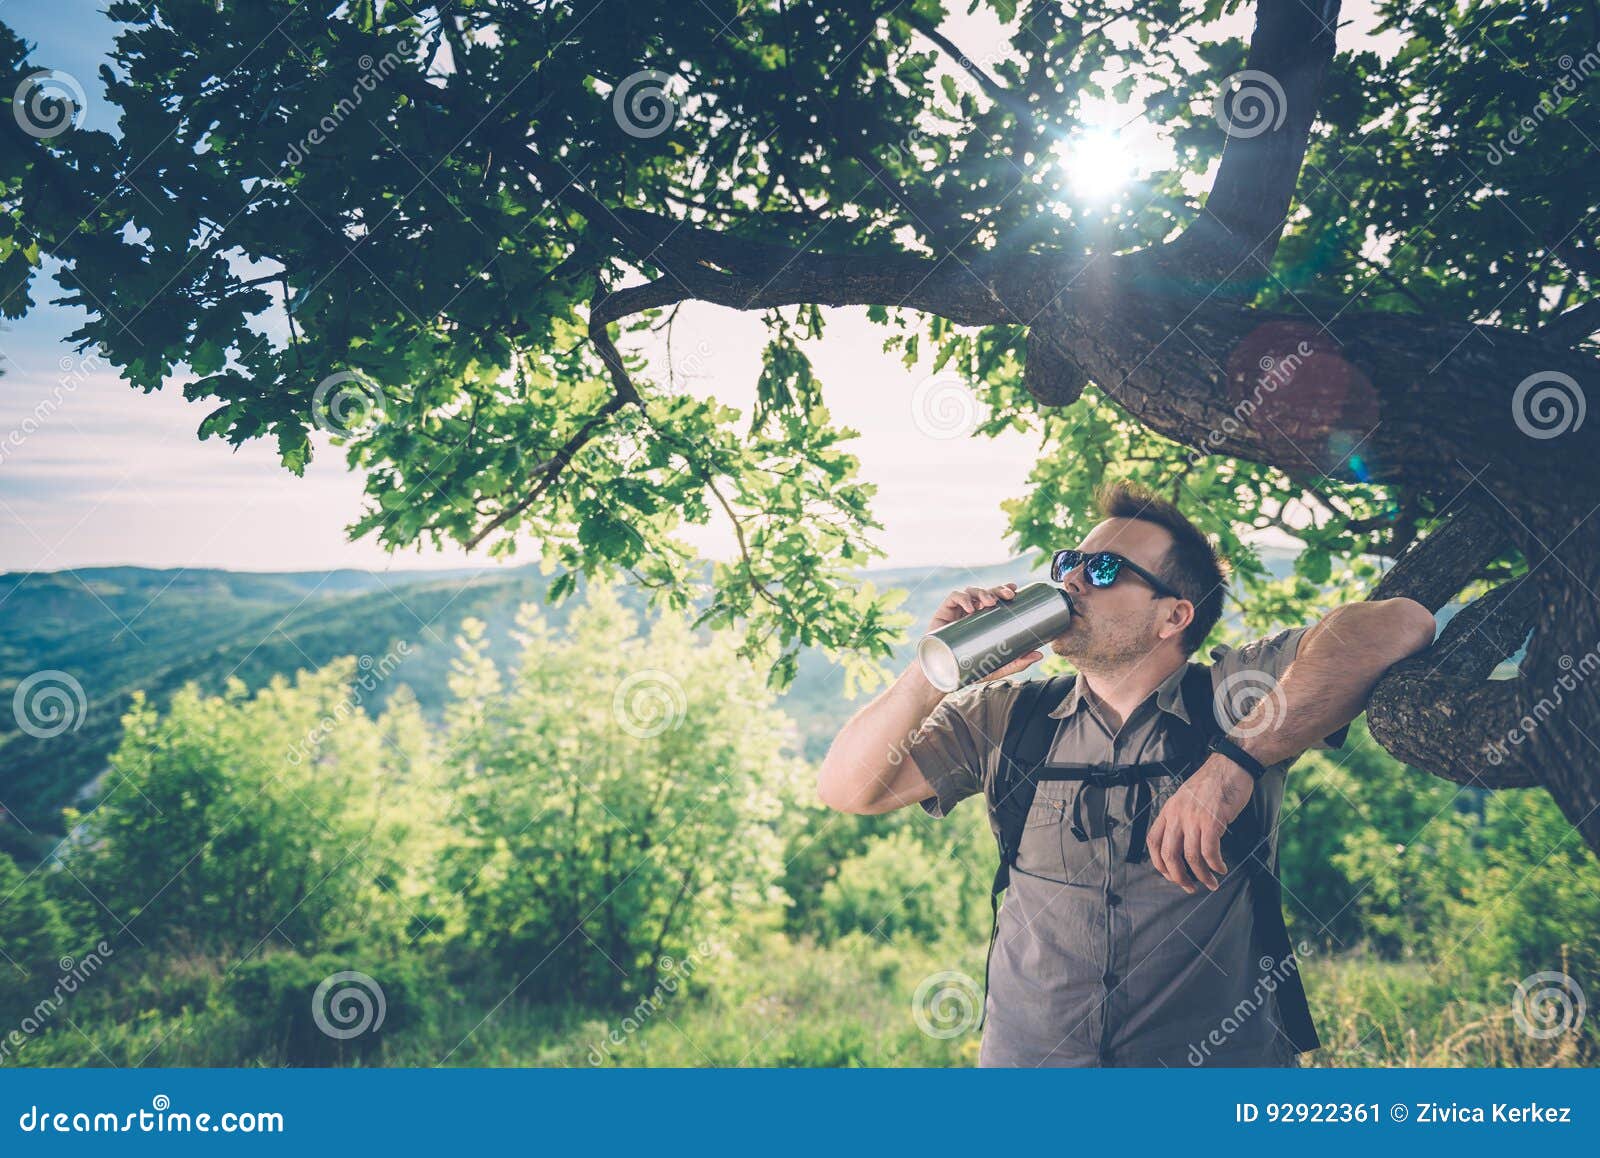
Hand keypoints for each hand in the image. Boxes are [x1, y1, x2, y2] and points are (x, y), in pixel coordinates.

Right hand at [926, 583, 1043, 682]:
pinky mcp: (943, 613)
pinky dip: (963, 598)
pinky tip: (970, 607)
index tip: (1015, 590)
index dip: (1004, 590)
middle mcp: (971, 613)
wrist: (941, 677)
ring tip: (990, 602)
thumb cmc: (967, 670)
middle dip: (997, 589)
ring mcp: (957, 612)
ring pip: (970, 591)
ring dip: (982, 592)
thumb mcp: (996, 667)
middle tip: (1008, 595)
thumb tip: (1039, 654)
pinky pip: (953, 597)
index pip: (995, 599)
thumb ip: (1017, 662)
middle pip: (985, 592)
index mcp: (983, 620)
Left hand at [1146, 756, 1254, 893]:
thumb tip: (1181, 845)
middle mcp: (1177, 815)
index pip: (1153, 842)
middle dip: (1178, 877)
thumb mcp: (1185, 799)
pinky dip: (1215, 865)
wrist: (1229, 766)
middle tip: (1189, 887)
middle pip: (1168, 855)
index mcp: (1168, 811)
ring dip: (1201, 875)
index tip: (1170, 875)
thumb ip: (1180, 818)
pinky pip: (1210, 851)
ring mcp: (1193, 818)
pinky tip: (1221, 869)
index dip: (1159, 863)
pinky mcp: (1212, 821)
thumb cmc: (1211, 784)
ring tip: (1211, 883)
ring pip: (1190, 857)